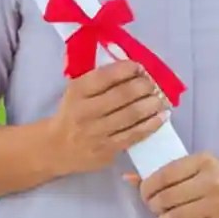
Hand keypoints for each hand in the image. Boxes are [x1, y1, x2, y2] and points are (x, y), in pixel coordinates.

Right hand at [46, 60, 168, 176]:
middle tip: (154, 84)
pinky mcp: (107, 150)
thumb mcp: (78, 91)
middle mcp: (85, 111)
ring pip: (131, 115)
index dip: (127, 69)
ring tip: (162, 98)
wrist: (56, 148)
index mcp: (77, 91)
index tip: (140, 67)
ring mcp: (96, 133)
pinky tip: (162, 116)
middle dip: (144, 86)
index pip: (105, 76)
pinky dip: (152, 124)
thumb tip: (136, 68)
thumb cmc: (73, 113)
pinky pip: (134, 135)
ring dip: (151, 104)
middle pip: (122, 95)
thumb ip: (102, 79)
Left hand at [125, 153, 218, 217]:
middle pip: (165, 198)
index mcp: (203, 162)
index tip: (145, 193)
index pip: (164, 175)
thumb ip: (166, 172)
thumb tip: (128, 178)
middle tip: (156, 207)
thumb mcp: (198, 167)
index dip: (147, 187)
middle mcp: (210, 182)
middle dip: (153, 206)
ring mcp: (217, 204)